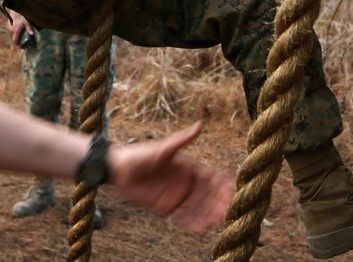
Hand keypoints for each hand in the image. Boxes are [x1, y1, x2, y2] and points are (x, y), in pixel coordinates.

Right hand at [5, 10, 31, 45]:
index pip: (15, 40)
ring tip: (20, 33)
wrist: (16, 10)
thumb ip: (29, 29)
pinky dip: (14, 30)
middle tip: (22, 39)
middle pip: (14, 37)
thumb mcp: (27, 22)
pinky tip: (18, 28)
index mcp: (16, 30)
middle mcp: (11, 29)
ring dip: (16, 34)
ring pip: (12, 33)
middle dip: (17, 38)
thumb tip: (32, 34)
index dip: (17, 44)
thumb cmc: (22, 16)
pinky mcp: (8, 23)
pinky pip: (11, 29)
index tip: (20, 46)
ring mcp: (9, 26)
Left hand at [106, 122, 233, 231]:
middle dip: (219, 201)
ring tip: (218, 222)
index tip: (232, 189)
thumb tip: (201, 124)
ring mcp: (177, 195)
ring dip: (209, 213)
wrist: (119, 170)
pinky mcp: (167, 206)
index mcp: (188, 167)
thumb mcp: (163, 148)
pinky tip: (201, 228)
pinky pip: (182, 216)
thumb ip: (182, 139)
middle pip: (207, 194)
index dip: (222, 183)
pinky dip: (192, 221)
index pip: (210, 176)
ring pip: (198, 207)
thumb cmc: (141, 155)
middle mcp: (186, 182)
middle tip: (229, 210)